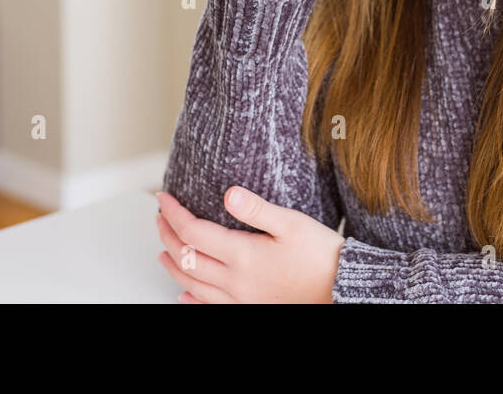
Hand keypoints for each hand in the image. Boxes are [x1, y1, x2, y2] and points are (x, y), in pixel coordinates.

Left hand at [155, 186, 344, 303]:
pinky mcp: (249, 308)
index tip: (163, 197)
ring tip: (163, 250)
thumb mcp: (292, 223)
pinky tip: (184, 294)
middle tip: (160, 218)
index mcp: (243, 255)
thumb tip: (228, 194)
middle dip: (167, 235)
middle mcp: (235, 281)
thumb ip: (257, 209)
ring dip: (173, 265)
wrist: (342, 288)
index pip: (193, 232)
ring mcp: (240, 299)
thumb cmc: (321, 255)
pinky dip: (190, 298)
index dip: (173, 213)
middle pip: (187, 258)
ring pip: (192, 284)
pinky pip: (209, 307)